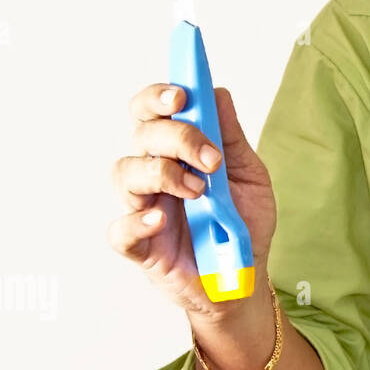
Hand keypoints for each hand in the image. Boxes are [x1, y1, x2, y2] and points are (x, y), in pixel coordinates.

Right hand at [107, 82, 276, 322]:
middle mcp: (154, 174)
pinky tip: (161, 219)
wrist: (244, 276)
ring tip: (198, 192)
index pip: (153, 112)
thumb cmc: (241, 222)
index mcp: (177, 152)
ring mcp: (143, 208)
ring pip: (125, 174)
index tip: (181, 96)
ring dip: (163, 175)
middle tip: (209, 157)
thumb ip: (231, 138)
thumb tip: (217, 93)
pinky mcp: (140, 247)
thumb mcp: (250, 176)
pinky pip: (120, 230)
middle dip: (175, 137)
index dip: (158, 97)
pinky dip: (137, 221)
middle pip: (142, 136)